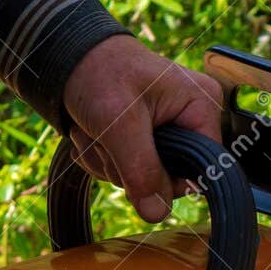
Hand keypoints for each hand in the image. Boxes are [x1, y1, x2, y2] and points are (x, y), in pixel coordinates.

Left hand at [62, 34, 223, 221]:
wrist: (67, 57)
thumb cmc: (99, 71)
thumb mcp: (119, 122)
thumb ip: (141, 168)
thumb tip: (157, 212)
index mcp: (201, 106)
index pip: (203, 168)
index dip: (169, 178)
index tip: (133, 166)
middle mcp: (191, 119)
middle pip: (171, 176)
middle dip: (129, 167)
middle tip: (104, 140)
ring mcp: (169, 130)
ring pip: (145, 176)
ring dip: (111, 162)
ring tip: (94, 130)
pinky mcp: (146, 138)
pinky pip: (129, 170)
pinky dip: (105, 158)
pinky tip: (93, 134)